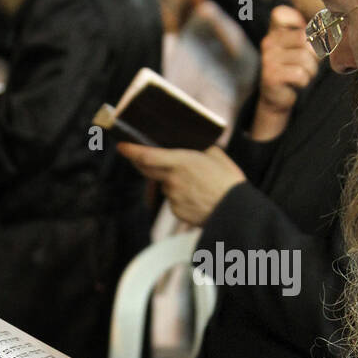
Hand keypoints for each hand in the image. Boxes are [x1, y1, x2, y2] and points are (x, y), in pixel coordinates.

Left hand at [116, 142, 244, 225]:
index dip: (130, 150)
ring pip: (164, 185)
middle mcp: (172, 180)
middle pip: (147, 170)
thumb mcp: (216, 155)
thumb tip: (189, 146)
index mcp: (180, 162)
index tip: (121, 145)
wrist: (236, 212)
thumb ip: (197, 149)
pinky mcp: (177, 212)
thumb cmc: (229, 182)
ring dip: (170, 181)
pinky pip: (173, 200)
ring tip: (195, 181)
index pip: (146, 156)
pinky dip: (180, 196)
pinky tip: (197, 196)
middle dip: (143, 162)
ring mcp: (173, 198)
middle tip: (145, 156)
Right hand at [258, 5, 317, 113]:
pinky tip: (297, 82)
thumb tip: (328, 24)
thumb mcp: (299, 47)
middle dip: (313, 53)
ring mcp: (268, 59)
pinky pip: (300, 74)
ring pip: (304, 58)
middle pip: (303, 37)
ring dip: (310, 70)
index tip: (303, 39)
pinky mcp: (271, 76)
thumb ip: (309, 33)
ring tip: (304, 74)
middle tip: (310, 62)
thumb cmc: (293, 69)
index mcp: (274, 32)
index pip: (282, 14)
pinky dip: (304, 80)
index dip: (297, 22)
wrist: (277, 97)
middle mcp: (268, 42)